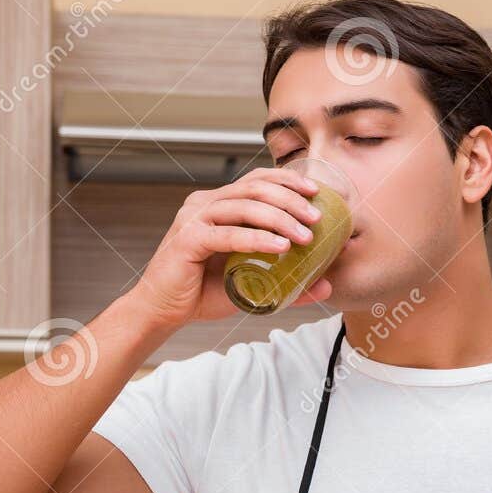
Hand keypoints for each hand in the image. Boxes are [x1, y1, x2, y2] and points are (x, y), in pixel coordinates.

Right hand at [124, 165, 335, 333]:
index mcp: (218, 204)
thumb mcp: (253, 283)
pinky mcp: (188, 239)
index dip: (286, 181)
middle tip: (316, 217)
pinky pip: (228, 234)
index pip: (256, 180)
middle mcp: (205, 204)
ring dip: (280, 218)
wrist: (164, 311)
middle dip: (290, 199)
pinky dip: (257, 238)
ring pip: (244, 207)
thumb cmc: (206, 293)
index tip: (316, 192)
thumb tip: (327, 284)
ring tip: (305, 236)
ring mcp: (194, 218)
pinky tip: (280, 246)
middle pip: (254, 188)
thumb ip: (288, 281)